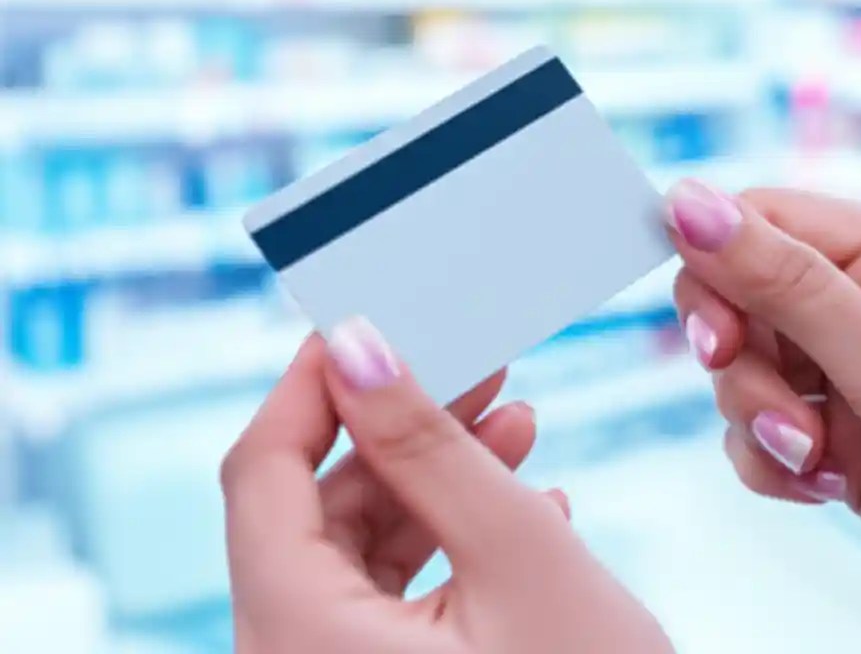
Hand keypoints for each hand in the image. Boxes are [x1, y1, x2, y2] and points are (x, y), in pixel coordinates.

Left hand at [221, 323, 671, 653]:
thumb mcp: (519, 556)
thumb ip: (430, 446)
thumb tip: (360, 345)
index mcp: (299, 635)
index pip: (260, 472)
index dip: (310, 382)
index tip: (369, 316)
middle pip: (312, 508)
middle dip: (397, 428)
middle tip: (471, 363)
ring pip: (357, 547)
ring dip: (433, 478)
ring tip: (513, 421)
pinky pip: (389, 593)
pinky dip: (447, 538)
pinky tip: (524, 499)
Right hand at [665, 181, 860, 653]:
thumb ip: (789, 289)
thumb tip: (687, 200)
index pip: (769, 218)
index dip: (720, 266)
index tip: (716, 340)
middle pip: (744, 296)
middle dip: (744, 365)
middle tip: (783, 417)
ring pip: (745, 370)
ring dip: (762, 424)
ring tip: (825, 468)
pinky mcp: (843, 444)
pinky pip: (759, 433)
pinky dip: (773, 466)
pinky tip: (829, 493)